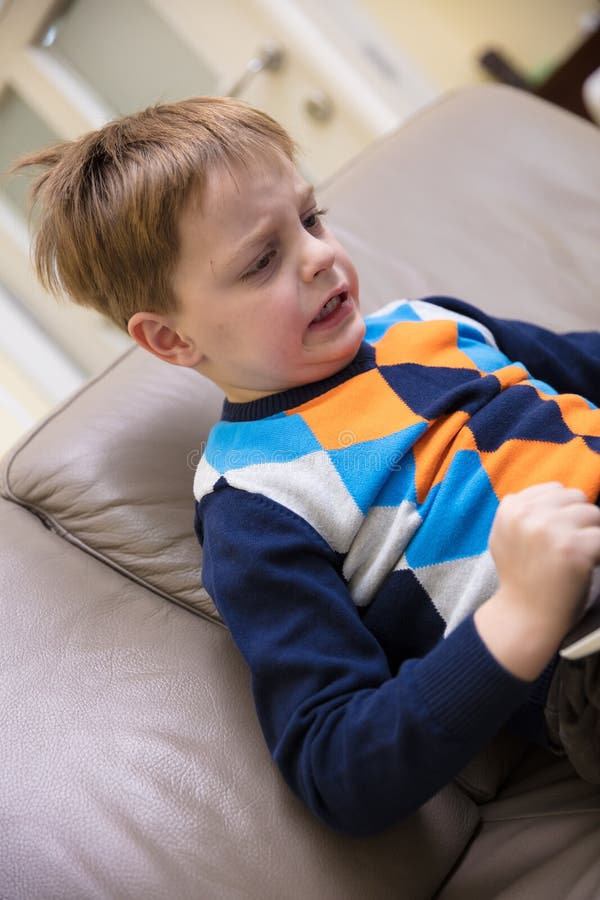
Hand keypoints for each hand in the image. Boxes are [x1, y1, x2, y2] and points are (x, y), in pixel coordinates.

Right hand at [475, 482, 599, 679]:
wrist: (524, 616)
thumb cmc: (520, 577)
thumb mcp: (505, 535)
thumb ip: (523, 511)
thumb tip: (559, 493)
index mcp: (510, 508)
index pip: (554, 489)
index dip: (561, 512)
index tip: (558, 535)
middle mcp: (527, 514)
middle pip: (576, 497)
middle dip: (579, 520)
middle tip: (571, 547)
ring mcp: (550, 530)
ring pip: (593, 513)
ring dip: (592, 534)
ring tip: (579, 555)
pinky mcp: (573, 548)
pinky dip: (599, 551)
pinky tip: (588, 565)